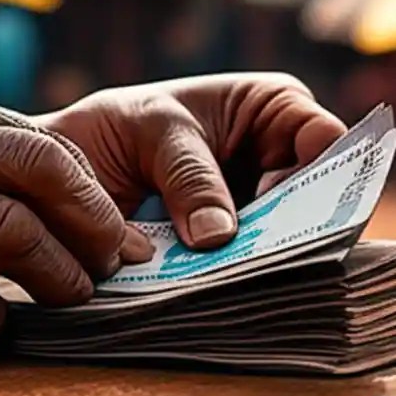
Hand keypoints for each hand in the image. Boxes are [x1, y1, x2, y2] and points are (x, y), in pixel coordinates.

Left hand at [36, 73, 347, 249]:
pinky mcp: (231, 249)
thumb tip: (218, 237)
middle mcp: (278, 159)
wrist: (68, 166)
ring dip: (261, 259)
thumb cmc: (121, 123)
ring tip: (236, 278)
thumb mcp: (155, 131)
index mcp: (276, 107)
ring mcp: (256, 208)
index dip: (323, 174)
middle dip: (293, 228)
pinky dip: (231, 277)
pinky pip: (247, 266)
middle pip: (312, 199)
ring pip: (282, 240)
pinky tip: (215, 288)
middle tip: (266, 258)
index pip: (327, 139)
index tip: (289, 208)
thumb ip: (191, 177)